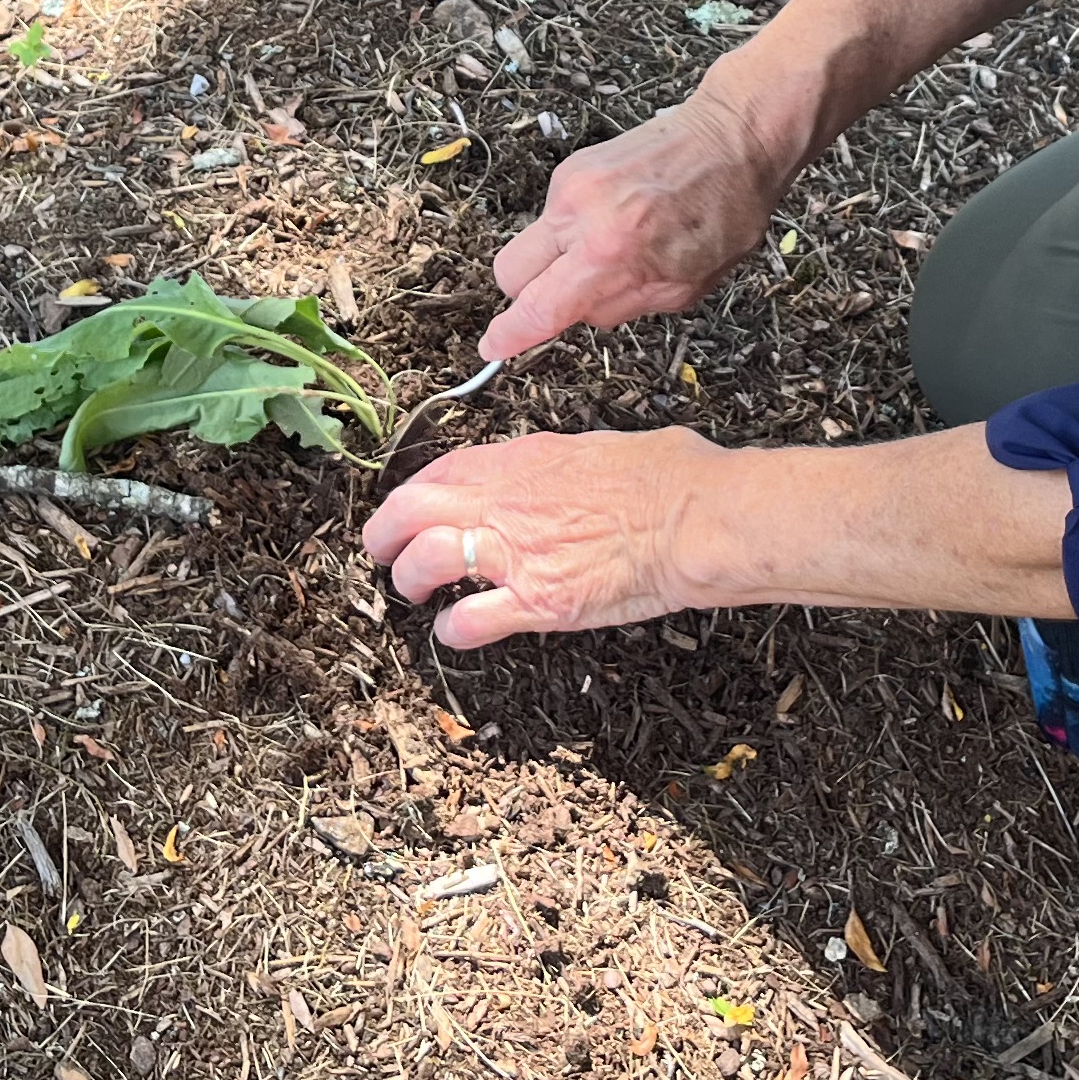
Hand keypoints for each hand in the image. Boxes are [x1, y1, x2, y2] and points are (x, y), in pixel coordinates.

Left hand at [360, 429, 730, 648]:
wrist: (698, 518)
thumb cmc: (673, 478)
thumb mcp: (607, 446)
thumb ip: (572, 461)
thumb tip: (582, 468)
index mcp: (524, 459)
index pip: (443, 469)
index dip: (415, 489)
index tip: (411, 504)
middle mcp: (507, 502)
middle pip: (410, 509)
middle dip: (383, 532)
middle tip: (380, 551)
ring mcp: (517, 552)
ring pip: (424, 561)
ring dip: (408, 580)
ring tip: (413, 594)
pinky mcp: (537, 602)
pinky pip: (470, 621)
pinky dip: (453, 631)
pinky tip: (455, 633)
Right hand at [478, 88, 795, 360]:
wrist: (732, 138)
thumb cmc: (726, 214)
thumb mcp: (686, 287)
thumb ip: (621, 306)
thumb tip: (573, 316)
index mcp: (612, 255)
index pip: (538, 307)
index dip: (510, 335)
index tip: (494, 348)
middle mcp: (580, 217)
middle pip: (509, 274)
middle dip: (526, 295)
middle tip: (565, 296)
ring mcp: (571, 187)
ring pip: (530, 244)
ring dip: (557, 260)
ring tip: (611, 249)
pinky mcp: (571, 168)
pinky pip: (553, 217)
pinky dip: (574, 230)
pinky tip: (617, 220)